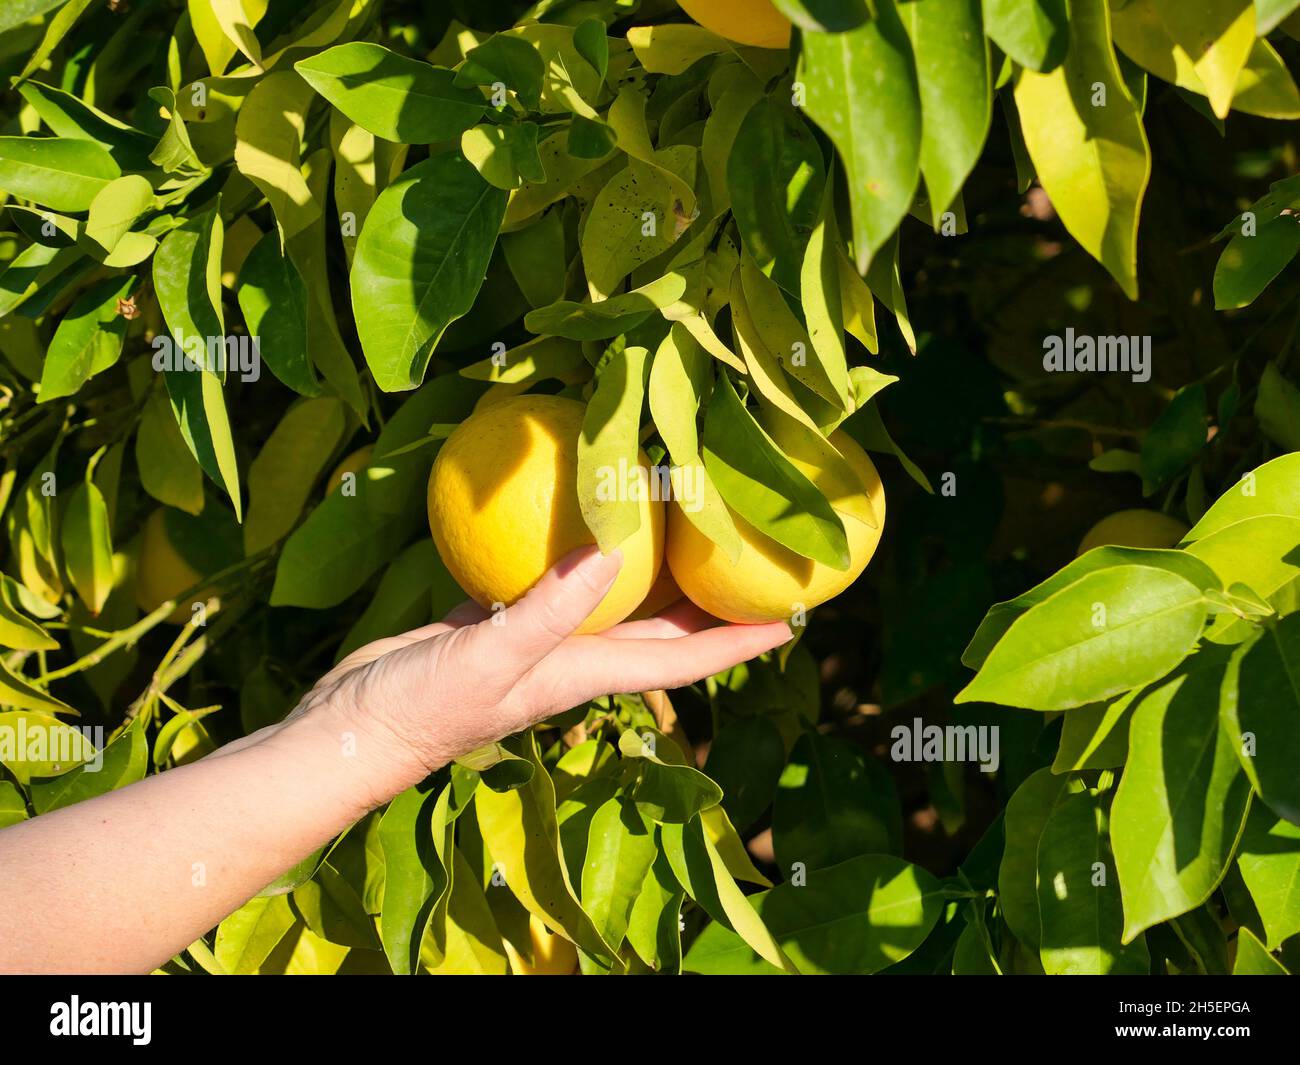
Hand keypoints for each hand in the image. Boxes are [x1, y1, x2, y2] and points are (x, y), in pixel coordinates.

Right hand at [300, 547, 792, 796]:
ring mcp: (535, 639)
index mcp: (586, 672)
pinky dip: (573, 553)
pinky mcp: (496, 620)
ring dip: (649, 571)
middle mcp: (573, 656)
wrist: (353, 726)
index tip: (793, 617)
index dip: (739, 641)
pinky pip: (552, 580)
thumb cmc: (422, 707)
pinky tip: (576, 518)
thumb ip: (549, 609)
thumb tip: (610, 549)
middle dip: (710, 603)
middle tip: (750, 558)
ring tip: (681, 524)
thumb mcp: (490, 657)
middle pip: (662, 628)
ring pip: (612, 600)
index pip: (684, 658)